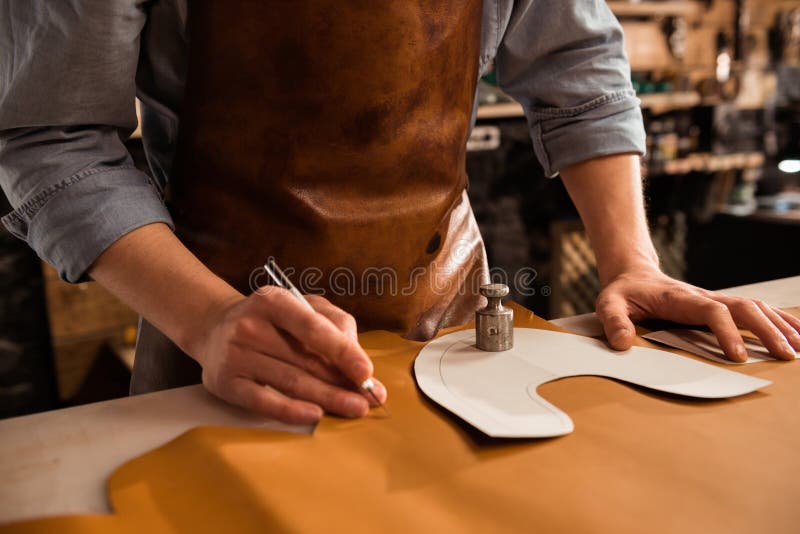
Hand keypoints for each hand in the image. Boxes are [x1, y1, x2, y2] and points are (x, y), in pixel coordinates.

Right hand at [190, 289, 386, 423]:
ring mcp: (235, 354)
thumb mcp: (303, 305)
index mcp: (273, 301)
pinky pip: (263, 401)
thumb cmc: (272, 319)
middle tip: (369, 399)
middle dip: (342, 383)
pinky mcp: (226, 382)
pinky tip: (315, 414)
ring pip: (290, 382)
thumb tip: (358, 359)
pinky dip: (290, 410)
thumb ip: (335, 323)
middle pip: (305, 360)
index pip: (313, 328)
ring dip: (327, 398)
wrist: (215, 328)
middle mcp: (250, 325)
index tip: (366, 372)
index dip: (342, 352)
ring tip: (354, 409)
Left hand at [595, 267, 799, 361]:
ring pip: (756, 308)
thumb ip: (612, 322)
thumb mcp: (608, 304)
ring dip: (780, 326)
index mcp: (680, 298)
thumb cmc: (623, 292)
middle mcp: (704, 296)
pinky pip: (756, 310)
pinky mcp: (720, 306)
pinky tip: (797, 334)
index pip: (712, 312)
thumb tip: (622, 343)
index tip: (739, 356)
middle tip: (786, 356)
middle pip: (745, 308)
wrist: (633, 274)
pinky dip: (779, 320)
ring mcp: (715, 300)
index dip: (727, 332)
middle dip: (768, 330)